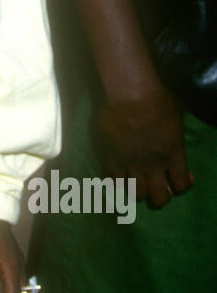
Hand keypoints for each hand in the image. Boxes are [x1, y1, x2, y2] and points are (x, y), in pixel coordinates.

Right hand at [95, 86, 192, 207]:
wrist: (130, 94)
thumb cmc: (158, 98)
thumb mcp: (177, 117)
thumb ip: (174, 135)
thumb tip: (173, 136)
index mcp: (173, 154)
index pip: (182, 184)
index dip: (182, 185)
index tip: (178, 179)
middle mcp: (154, 165)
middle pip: (160, 198)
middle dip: (160, 197)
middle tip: (156, 188)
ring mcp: (131, 164)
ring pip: (136, 193)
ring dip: (138, 189)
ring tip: (135, 180)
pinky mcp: (110, 159)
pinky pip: (114, 181)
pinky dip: (117, 180)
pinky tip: (118, 172)